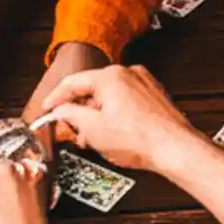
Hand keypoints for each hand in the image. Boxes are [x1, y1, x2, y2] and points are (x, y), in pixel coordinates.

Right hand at [41, 65, 196, 171]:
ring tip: (95, 138)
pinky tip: (114, 134)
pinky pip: (126, 100)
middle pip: (92, 89)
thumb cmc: (141, 140)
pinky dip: (115, 114)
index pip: (72, 83)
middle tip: (72, 129)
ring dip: (98, 115)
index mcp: (110, 77)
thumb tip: (61, 111)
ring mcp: (144, 83)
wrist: (176, 149)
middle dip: (80, 111)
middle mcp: (128, 73)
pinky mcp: (154, 95)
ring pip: (109, 96)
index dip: (55, 98)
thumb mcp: (93, 129)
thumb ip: (70, 115)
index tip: (48, 108)